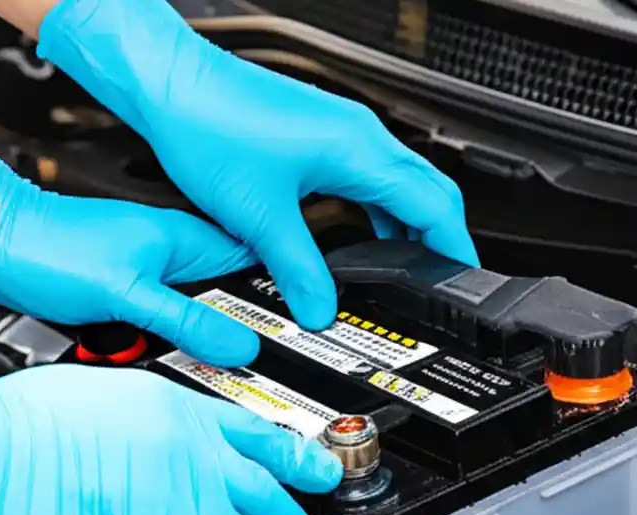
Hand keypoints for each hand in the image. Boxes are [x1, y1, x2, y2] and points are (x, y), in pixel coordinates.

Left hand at [0, 121, 259, 366]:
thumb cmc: (48, 250)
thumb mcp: (127, 292)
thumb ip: (185, 319)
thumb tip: (238, 346)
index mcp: (187, 238)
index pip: (257, 265)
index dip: (279, 300)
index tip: (295, 334)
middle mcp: (174, 251)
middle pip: (228, 298)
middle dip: (238, 332)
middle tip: (248, 365)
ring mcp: (151, 271)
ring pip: (195, 313)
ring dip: (196, 339)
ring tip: (203, 365)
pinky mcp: (127, 289)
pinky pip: (162, 321)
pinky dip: (162, 341)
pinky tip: (153, 354)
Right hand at [0, 353, 342, 514]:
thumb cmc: (2, 428)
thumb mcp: (90, 397)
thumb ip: (141, 425)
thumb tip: (154, 451)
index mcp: (169, 404)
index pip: (257, 431)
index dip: (296, 457)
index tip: (319, 471)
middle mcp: (186, 447)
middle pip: (267, 492)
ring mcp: (179, 495)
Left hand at [36, 0, 477, 329]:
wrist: (172, 84)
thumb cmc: (209, 126)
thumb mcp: (257, 217)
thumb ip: (296, 269)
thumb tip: (319, 309)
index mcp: (358, 150)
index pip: (433, 205)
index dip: (453, 249)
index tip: (464, 280)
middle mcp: (358, 133)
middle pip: (427, 190)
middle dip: (439, 238)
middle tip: (442, 281)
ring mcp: (341, 129)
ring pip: (397, 181)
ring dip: (406, 223)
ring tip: (402, 266)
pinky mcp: (320, 131)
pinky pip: (368, 174)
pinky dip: (376, 208)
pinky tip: (358, 234)